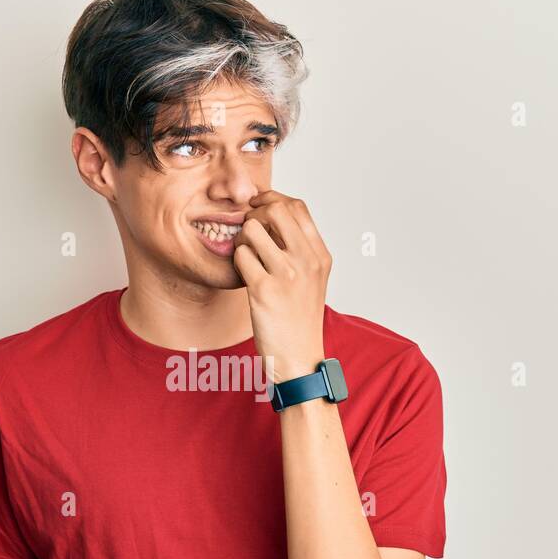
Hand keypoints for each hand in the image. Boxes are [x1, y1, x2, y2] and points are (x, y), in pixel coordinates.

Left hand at [232, 190, 332, 383]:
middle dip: (255, 214)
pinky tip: (242, 274)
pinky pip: (240, 255)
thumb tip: (273, 216)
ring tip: (245, 256)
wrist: (299, 357)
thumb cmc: (300, 320)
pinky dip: (236, 260)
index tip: (259, 209)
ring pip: (252, 228)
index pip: (298, 206)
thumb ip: (300, 249)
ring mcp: (287, 274)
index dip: (273, 200)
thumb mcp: (312, 280)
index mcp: (321, 255)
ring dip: (241, 238)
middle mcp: (307, 260)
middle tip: (249, 232)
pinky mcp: (264, 289)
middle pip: (276, 208)